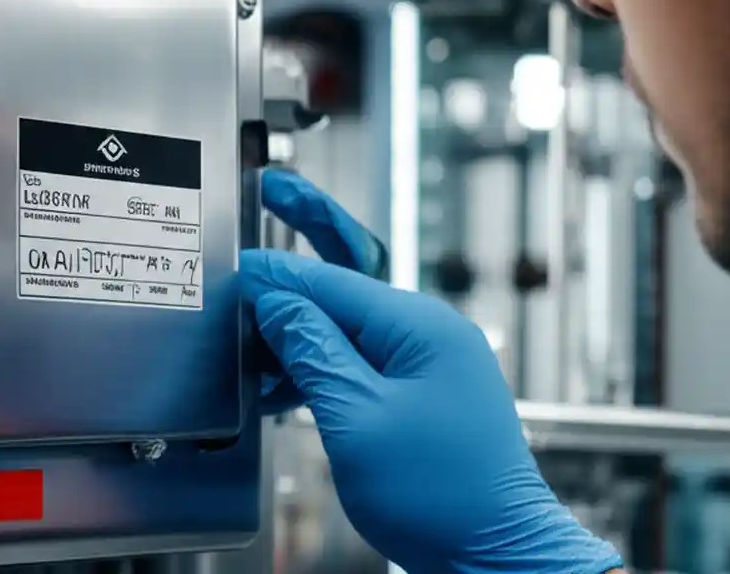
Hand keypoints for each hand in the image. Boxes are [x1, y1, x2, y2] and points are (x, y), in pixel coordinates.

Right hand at [242, 171, 621, 573]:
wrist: (494, 556)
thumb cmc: (442, 496)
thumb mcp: (356, 416)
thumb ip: (311, 349)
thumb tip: (274, 299)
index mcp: (420, 328)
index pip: (330, 280)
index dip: (275, 272)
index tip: (235, 264)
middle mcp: (428, 334)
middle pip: (350, 276)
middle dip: (309, 237)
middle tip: (277, 191)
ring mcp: (427, 363)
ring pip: (348, 323)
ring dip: (300, 325)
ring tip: (253, 328)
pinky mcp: (419, 394)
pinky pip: (360, 359)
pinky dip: (319, 363)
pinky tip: (283, 380)